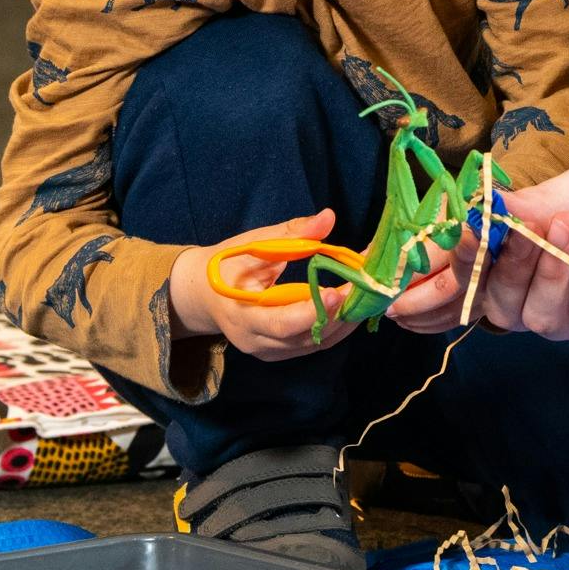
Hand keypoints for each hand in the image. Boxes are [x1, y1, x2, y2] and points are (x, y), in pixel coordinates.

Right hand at [165, 211, 363, 362]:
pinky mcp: (279, 352)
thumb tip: (327, 217)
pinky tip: (352, 307)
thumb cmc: (227, 266)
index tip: (339, 291)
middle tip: (364, 288)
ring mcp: (268, 351)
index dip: (312, 311)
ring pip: (313, 344)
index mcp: (242, 316)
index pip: (281, 323)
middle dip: (338, 314)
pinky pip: (312, 344)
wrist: (203, 294)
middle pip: (304, 337)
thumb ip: (292, 234)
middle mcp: (256, 341)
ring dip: (343, 322)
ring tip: (365, 295)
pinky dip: (335, 327)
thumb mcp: (254, 245)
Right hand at [389, 128, 568, 343]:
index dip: (432, 293)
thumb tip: (461, 222)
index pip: (471, 285)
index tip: (397, 294)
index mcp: (531, 259)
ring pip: (538, 319)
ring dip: (543, 270)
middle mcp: (555, 293)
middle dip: (491, 271)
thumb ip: (521, 213)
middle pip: (496, 308)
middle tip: (503, 229)